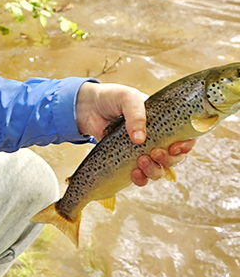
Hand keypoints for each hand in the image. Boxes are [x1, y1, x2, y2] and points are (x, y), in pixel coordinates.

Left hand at [76, 81, 195, 186]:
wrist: (88, 107)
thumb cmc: (112, 98)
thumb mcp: (126, 97)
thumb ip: (135, 114)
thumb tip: (140, 139)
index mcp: (163, 122)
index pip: (185, 137)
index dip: (187, 145)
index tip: (175, 147)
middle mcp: (156, 138)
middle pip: (175, 157)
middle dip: (169, 159)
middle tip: (154, 152)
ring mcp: (142, 151)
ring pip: (160, 170)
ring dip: (155, 170)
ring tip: (141, 160)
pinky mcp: (127, 160)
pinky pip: (141, 176)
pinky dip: (141, 179)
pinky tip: (134, 173)